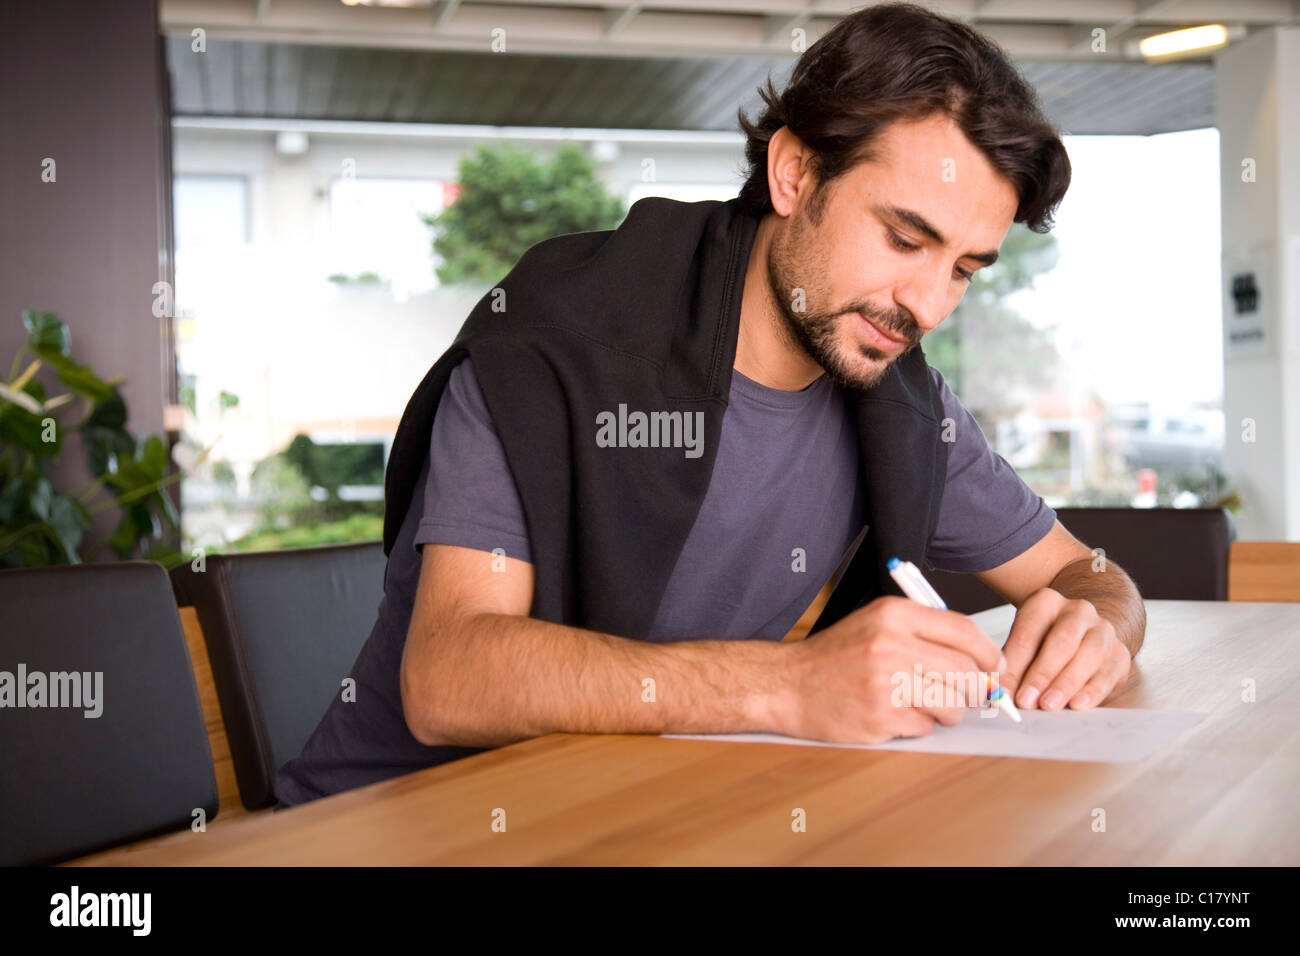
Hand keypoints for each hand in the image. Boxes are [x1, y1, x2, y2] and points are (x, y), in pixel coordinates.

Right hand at [779, 595, 1007, 743]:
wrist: (785, 684)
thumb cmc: (835, 657)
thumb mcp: (876, 624)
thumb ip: (924, 633)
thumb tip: (980, 659)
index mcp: (893, 614)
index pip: (964, 630)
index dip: (987, 654)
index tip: (992, 668)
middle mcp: (890, 644)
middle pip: (965, 672)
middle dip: (973, 690)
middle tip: (964, 696)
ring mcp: (884, 682)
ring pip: (952, 704)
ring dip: (946, 712)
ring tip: (922, 706)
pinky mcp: (879, 715)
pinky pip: (925, 727)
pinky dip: (918, 726)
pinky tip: (893, 715)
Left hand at [1000, 588, 1131, 710]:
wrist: (1084, 632)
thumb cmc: (1044, 641)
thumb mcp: (1023, 643)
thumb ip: (1012, 667)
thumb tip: (1000, 696)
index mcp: (1046, 602)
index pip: (1029, 633)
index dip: (1016, 665)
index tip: (1006, 692)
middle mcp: (1078, 611)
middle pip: (1062, 641)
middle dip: (1042, 674)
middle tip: (1027, 701)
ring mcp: (1103, 630)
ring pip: (1090, 655)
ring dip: (1067, 684)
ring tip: (1049, 706)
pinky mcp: (1120, 654)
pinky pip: (1109, 673)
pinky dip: (1093, 691)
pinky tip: (1077, 705)